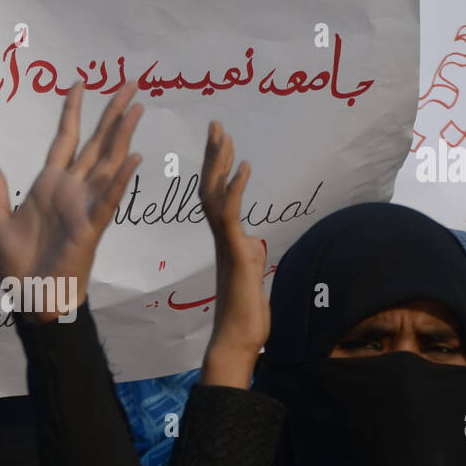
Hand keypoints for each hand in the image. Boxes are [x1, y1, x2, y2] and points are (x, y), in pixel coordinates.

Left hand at [0, 83, 142, 322]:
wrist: (33, 298)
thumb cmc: (22, 265)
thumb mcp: (1, 223)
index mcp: (51, 185)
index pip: (67, 139)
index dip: (73, 111)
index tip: (80, 82)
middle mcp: (72, 190)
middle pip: (97, 143)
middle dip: (113, 113)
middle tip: (132, 82)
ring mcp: (84, 207)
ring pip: (109, 164)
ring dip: (123, 136)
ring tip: (137, 108)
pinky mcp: (90, 228)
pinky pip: (108, 200)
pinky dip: (120, 180)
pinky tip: (134, 159)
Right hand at [198, 122, 268, 387]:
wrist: (238, 341)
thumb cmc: (245, 316)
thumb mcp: (253, 277)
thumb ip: (251, 256)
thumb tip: (255, 243)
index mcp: (226, 242)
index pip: (217, 197)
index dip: (218, 169)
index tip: (222, 143)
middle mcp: (221, 239)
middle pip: (211, 188)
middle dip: (214, 155)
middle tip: (216, 125)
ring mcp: (226, 245)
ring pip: (215, 195)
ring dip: (219, 163)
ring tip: (223, 135)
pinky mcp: (235, 253)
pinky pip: (230, 214)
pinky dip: (236, 188)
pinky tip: (244, 167)